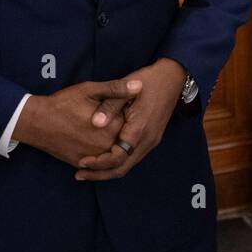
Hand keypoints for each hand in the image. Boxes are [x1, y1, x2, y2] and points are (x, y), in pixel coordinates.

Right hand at [13, 78, 141, 168]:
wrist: (36, 122)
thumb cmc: (63, 103)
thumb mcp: (90, 90)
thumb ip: (116, 89)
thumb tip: (140, 85)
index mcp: (112, 127)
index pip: (131, 123)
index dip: (126, 114)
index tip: (118, 107)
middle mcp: (106, 146)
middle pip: (122, 140)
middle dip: (119, 130)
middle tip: (103, 118)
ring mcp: (94, 158)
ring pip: (110, 153)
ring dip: (110, 143)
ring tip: (96, 128)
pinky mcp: (82, 164)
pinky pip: (96, 162)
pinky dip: (98, 154)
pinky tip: (91, 141)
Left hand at [75, 58, 186, 180]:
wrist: (172, 78)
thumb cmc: (148, 81)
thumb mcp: (126, 88)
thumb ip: (110, 105)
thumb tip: (95, 123)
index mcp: (140, 129)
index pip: (118, 157)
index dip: (99, 163)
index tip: (81, 161)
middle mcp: (148, 140)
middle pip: (123, 168)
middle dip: (100, 174)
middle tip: (79, 174)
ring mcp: (151, 141)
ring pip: (128, 165)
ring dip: (108, 170)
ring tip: (87, 169)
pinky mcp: (151, 138)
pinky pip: (132, 157)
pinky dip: (117, 162)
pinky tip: (104, 158)